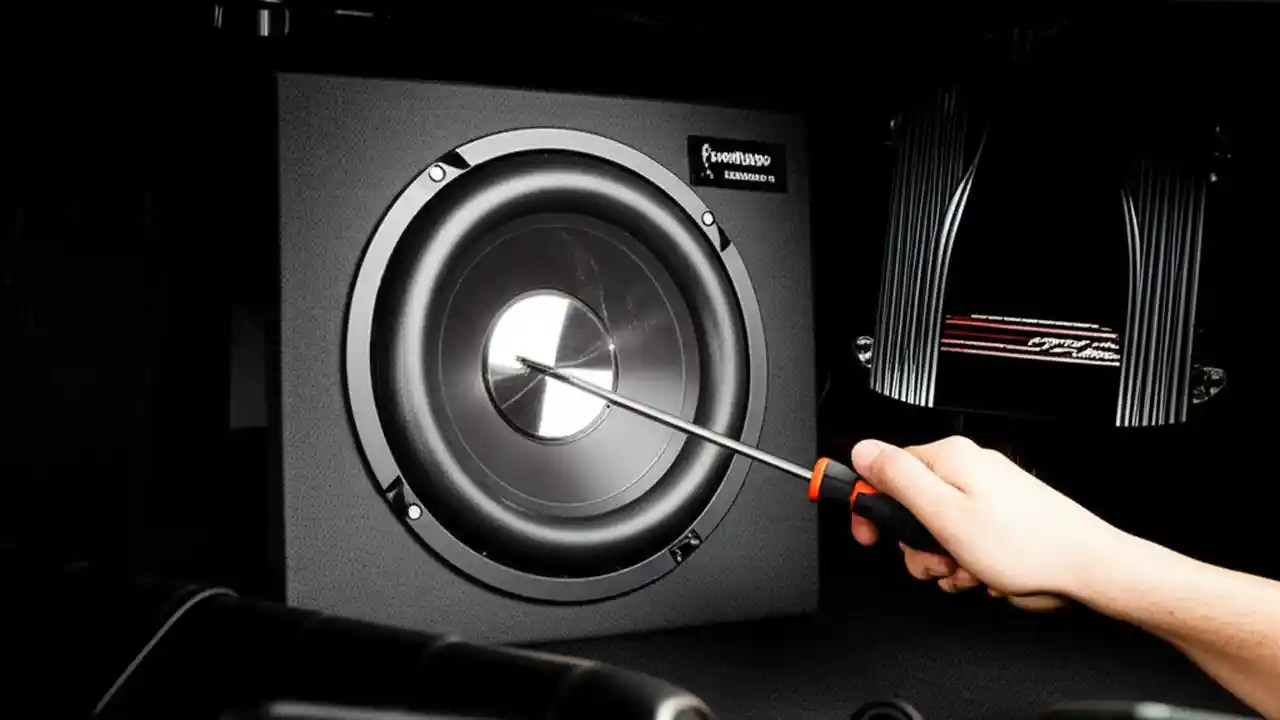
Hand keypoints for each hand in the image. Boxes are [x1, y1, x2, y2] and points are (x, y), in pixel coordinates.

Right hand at [849, 436, 1125, 610]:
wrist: (1084, 567)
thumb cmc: (1024, 544)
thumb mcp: (943, 512)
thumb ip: (897, 478)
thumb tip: (862, 450)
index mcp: (949, 458)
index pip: (885, 470)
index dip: (871, 506)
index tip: (870, 534)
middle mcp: (968, 469)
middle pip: (910, 506)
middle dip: (916, 543)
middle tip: (935, 558)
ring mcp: (986, 493)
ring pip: (936, 530)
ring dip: (942, 559)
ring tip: (965, 568)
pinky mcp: (1000, 518)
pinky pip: (963, 540)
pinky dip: (966, 562)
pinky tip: (982, 571)